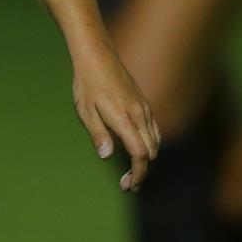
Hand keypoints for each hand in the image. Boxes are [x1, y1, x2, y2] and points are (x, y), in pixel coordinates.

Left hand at [74, 49, 160, 192]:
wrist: (97, 55)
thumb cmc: (87, 83)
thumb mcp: (85, 111)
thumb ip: (98, 135)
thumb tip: (106, 156)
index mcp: (124, 119)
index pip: (140, 155)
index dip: (137, 174)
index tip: (128, 186)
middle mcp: (139, 115)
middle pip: (151, 152)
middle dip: (142, 172)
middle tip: (126, 184)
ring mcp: (144, 108)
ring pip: (155, 142)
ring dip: (147, 160)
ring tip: (132, 172)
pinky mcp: (144, 104)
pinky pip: (154, 130)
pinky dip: (150, 146)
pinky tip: (137, 151)